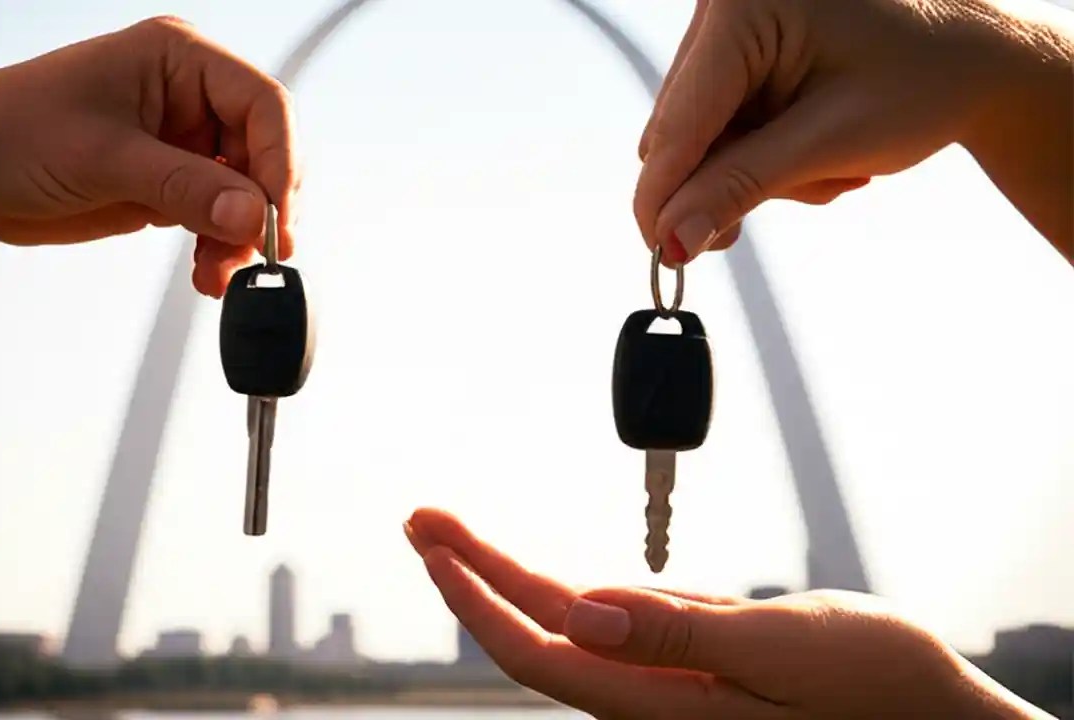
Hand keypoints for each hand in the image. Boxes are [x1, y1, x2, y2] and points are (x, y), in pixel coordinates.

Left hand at [0, 16, 297, 294]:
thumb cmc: (11, 134)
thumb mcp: (106, 158)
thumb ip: (187, 187)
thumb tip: (255, 215)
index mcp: (179, 59)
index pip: (264, 105)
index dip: (279, 164)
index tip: (276, 220)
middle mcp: (188, 94)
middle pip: (263, 152)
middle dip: (261, 208)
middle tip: (253, 255)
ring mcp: (180, 139)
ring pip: (245, 192)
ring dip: (240, 237)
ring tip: (218, 274)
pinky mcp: (167, 181)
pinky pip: (216, 216)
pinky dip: (219, 248)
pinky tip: (208, 274)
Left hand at [404, 508, 1046, 718]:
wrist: (934, 714)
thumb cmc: (875, 690)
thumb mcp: (782, 653)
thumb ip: (681, 635)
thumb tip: (583, 613)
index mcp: (661, 703)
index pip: (537, 652)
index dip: (475, 596)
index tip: (432, 542)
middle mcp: (650, 695)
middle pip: (534, 632)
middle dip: (470, 571)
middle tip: (418, 517)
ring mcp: (668, 678)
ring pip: (566, 626)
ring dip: (505, 576)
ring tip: (451, 534)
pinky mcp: (692, 660)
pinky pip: (612, 623)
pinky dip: (561, 589)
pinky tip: (534, 577)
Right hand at [637, 0, 1073, 265]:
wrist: (973, 57)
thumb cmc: (924, 82)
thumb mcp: (830, 142)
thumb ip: (739, 188)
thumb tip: (671, 241)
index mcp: (744, 5)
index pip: (678, 123)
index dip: (664, 197)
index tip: (663, 255)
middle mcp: (722, 4)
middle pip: (678, 131)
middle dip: (725, 180)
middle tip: (805, 191)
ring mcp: (726, 22)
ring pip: (696, 133)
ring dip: (747, 168)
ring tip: (828, 164)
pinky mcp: (735, 44)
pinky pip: (716, 120)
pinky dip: (756, 149)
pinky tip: (810, 145)